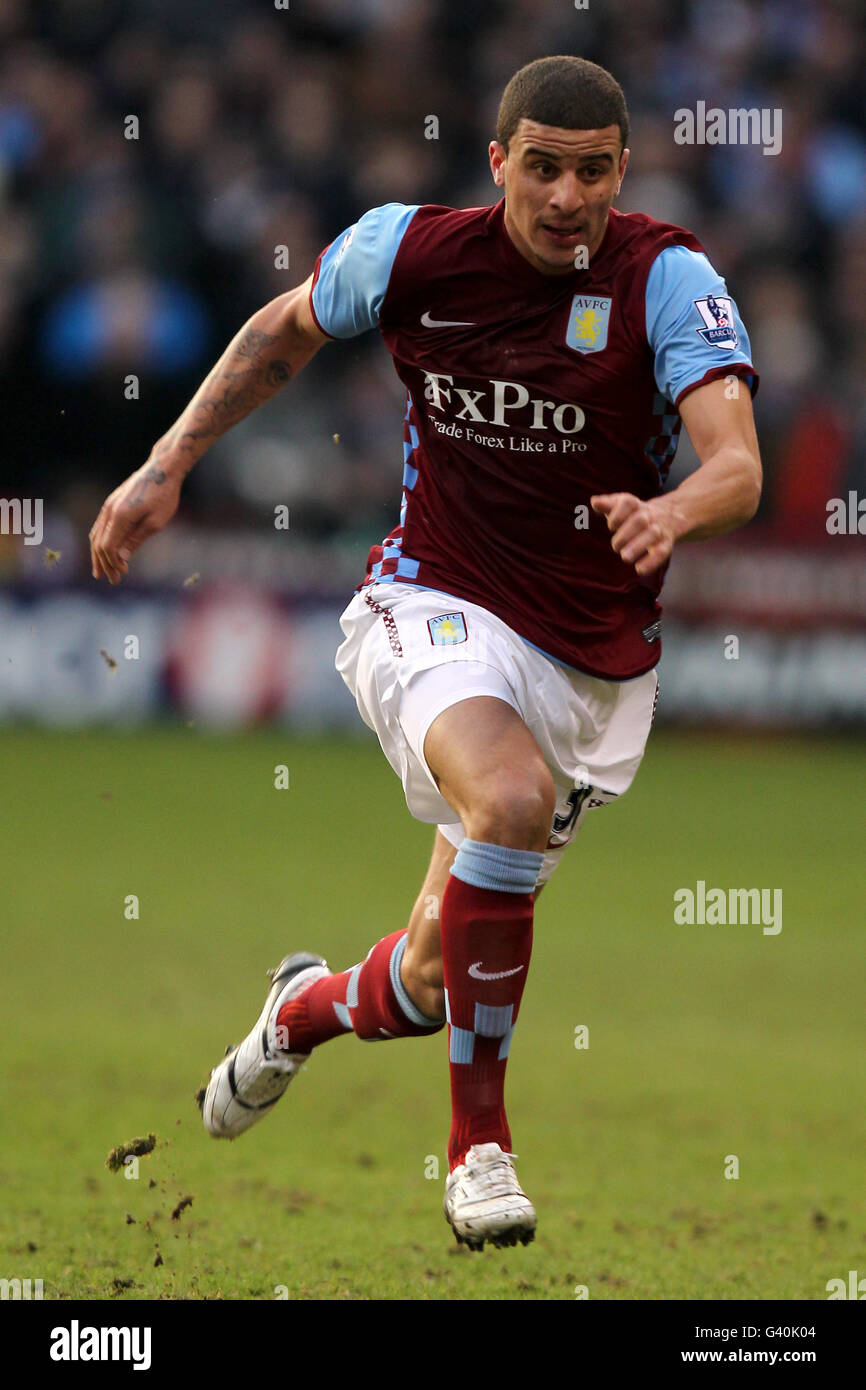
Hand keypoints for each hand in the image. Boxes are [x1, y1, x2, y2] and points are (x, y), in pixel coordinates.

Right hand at [89, 462, 182, 583]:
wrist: (162, 469)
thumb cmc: (164, 495)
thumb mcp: (156, 521)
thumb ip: (137, 539)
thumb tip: (122, 557)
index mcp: (120, 516)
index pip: (108, 547)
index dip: (113, 563)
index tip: (122, 574)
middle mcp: (110, 510)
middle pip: (99, 543)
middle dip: (105, 563)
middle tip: (113, 580)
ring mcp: (109, 505)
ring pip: (96, 535)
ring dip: (98, 555)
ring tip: (100, 571)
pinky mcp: (112, 502)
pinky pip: (100, 526)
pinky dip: (101, 541)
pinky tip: (104, 551)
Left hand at [590, 492, 677, 576]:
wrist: (668, 516)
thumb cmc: (634, 514)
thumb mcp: (621, 505)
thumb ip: (607, 504)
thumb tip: (595, 501)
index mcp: (635, 505)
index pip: (628, 503)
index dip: (618, 515)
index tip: (611, 526)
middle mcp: (648, 515)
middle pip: (640, 520)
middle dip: (626, 534)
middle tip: (615, 546)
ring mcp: (659, 529)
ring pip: (651, 534)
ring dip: (637, 546)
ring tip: (625, 557)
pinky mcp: (665, 544)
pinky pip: (662, 552)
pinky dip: (651, 562)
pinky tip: (639, 570)